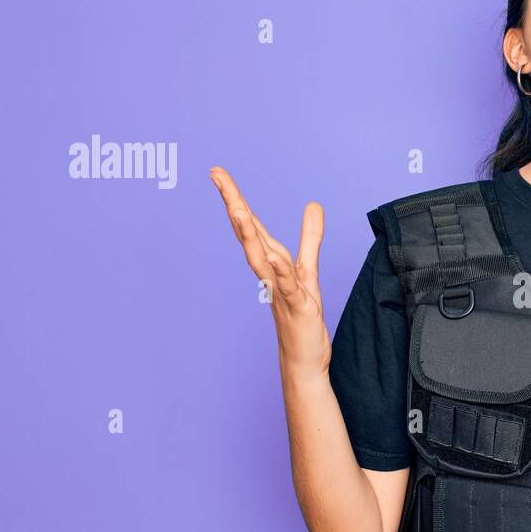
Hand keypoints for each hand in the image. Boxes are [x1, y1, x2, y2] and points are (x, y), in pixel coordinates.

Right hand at [210, 165, 330, 378]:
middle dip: (234, 205)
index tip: (218, 173)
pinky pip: (287, 287)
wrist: (303, 359)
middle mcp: (269, 274)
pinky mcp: (297, 307)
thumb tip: (313, 204)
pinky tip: (274, 257)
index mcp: (270, 262)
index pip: (250, 225)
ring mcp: (280, 291)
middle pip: (248, 234)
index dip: (235, 198)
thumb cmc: (301, 315)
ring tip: (237, 209)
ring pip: (261, 259)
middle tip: (217, 177)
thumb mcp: (308, 270)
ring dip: (248, 234)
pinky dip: (281, 272)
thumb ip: (309, 237)